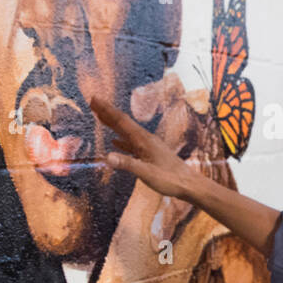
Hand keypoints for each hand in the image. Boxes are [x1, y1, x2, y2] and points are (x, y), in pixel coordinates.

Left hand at [80, 74, 256, 282]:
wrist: (218, 203)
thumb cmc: (197, 192)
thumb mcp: (173, 179)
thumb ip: (159, 172)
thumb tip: (147, 169)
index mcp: (160, 152)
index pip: (133, 131)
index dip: (115, 117)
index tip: (96, 101)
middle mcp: (161, 152)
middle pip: (132, 130)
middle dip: (112, 114)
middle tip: (91, 97)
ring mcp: (165, 163)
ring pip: (138, 141)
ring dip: (119, 126)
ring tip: (98, 109)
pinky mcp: (170, 177)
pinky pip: (145, 168)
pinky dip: (130, 162)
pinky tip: (111, 158)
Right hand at [91, 83, 208, 199]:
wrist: (189, 184)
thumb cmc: (170, 180)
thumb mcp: (146, 173)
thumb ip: (127, 164)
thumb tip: (107, 157)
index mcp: (143, 140)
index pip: (121, 121)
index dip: (106, 110)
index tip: (94, 98)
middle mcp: (145, 139)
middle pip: (123, 122)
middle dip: (107, 112)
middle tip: (93, 101)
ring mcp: (148, 146)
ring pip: (126, 131)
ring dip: (113, 124)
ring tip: (101, 117)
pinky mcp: (150, 154)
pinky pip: (131, 143)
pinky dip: (121, 140)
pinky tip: (115, 142)